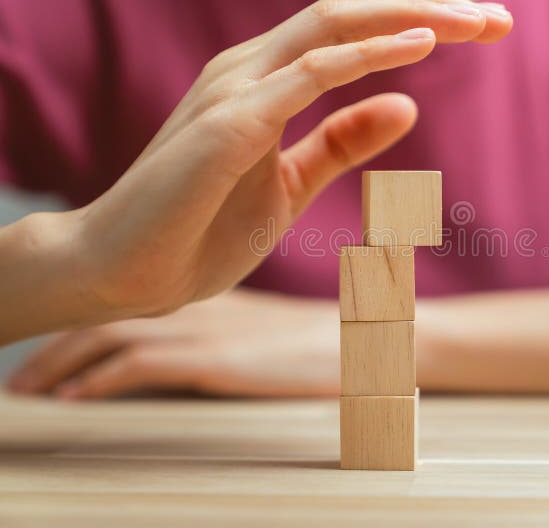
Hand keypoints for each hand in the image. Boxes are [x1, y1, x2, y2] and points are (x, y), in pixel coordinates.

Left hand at [6, 289, 341, 397]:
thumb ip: (223, 334)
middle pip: (106, 313)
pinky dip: (99, 382)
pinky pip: (141, 366)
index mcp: (206, 294)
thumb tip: (185, 356)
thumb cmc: (322, 335)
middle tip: (17, 372)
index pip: (127, 297)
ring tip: (25, 389)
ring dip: (60, 364)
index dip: (80, 315)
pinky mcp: (217, 359)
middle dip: (53, 342)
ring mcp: (206, 330)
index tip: (47, 341)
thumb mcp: (263, 329)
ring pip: (111, 337)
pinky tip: (73, 401)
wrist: (367, 332)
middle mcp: (197, 304)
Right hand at [58, 0, 511, 322]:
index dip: (422, 21)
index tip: (485, 31)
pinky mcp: (228, 124)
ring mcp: (237, 89)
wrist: (123, 271)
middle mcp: (252, 68)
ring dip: (415, 17)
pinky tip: (422, 46)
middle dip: (433, 8)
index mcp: (268, 80)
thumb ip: (343, 143)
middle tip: (500, 20)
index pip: (354, 29)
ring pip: (336, 25)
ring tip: (478, 22)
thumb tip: (408, 105)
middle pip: (353, 11)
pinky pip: (309, 73)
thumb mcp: (293, 184)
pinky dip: (368, 54)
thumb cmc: (199, 229)